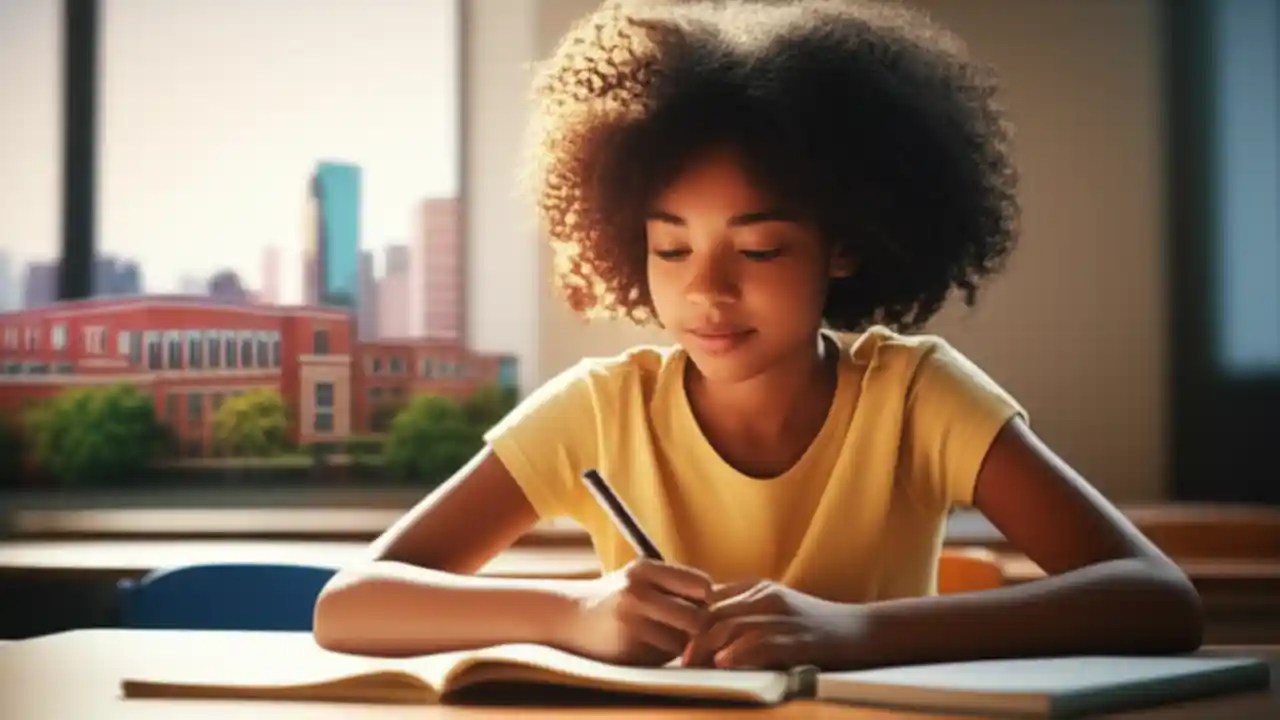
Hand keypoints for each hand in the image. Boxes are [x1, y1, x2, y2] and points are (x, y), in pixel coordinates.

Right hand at [563, 559, 712, 666]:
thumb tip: (724, 598)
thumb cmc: (616, 597)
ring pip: (683, 641)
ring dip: (684, 644)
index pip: (702, 585)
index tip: (700, 604)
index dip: (707, 599)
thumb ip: (675, 583)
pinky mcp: (627, 649)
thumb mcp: (639, 577)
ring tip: (670, 636)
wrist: (570, 617)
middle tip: (694, 627)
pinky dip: (665, 655)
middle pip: (698, 617)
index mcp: (645, 569)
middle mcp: (638, 592)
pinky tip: (652, 646)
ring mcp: (632, 622)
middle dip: (700, 626)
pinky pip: (664, 657)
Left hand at [682, 579, 873, 669]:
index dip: (690, 620)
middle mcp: (766, 596)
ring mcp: (781, 615)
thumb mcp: (776, 608)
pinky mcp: (796, 636)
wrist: (860, 630)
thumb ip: (745, 612)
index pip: (712, 599)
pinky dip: (738, 652)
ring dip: (707, 647)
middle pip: (716, 613)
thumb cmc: (815, 625)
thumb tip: (709, 629)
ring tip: (692, 665)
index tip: (676, 641)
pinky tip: (724, 663)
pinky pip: (760, 642)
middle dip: (693, 637)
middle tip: (680, 660)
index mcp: (758, 588)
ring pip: (732, 627)